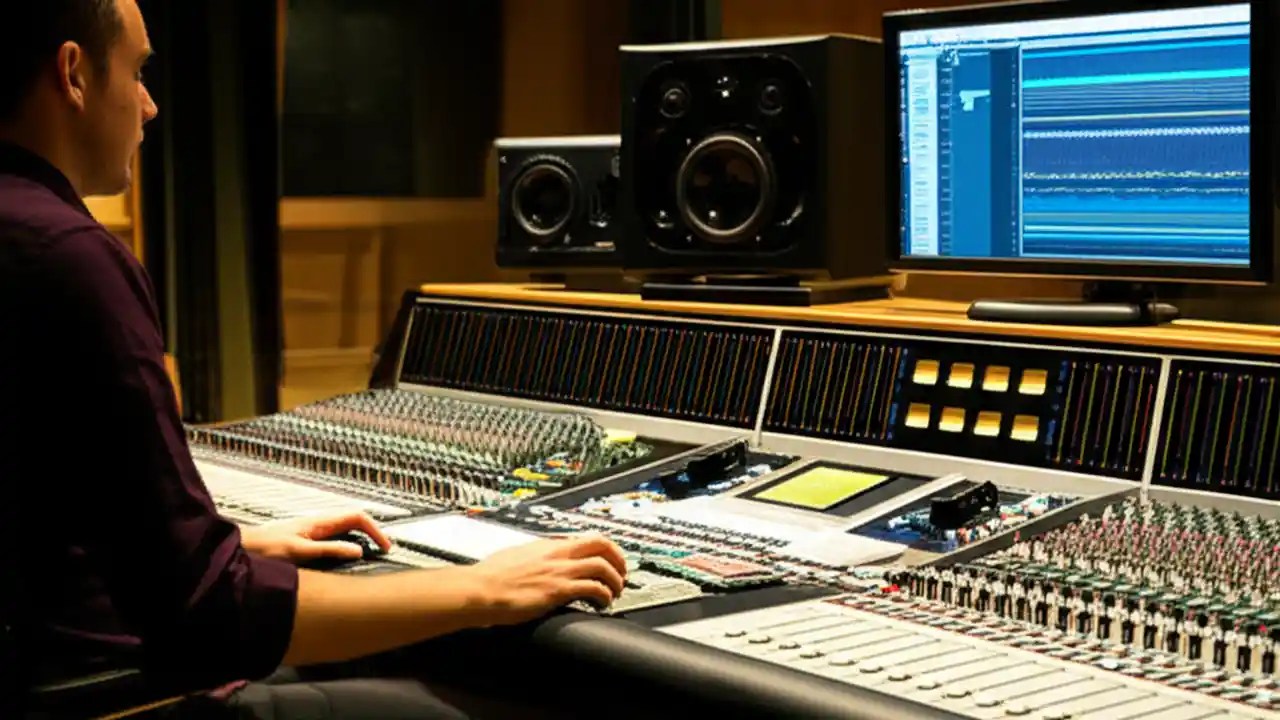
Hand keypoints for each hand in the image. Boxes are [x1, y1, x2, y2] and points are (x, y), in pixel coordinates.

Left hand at [239, 512, 391, 564]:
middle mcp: (318, 524)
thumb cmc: (265, 548)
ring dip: (360, 539)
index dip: (375, 530)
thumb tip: (359, 550)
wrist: (238, 549)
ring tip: (371, 556)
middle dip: (372, 533)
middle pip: (353, 522)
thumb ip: (329, 550)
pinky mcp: (304, 541)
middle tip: (383, 551)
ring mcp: (311, 532)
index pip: (357, 517)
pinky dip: (346, 546)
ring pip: (344, 531)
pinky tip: (345, 560)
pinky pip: (333, 540)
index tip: (386, 548)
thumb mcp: (300, 551)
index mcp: (319, 522)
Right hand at [469, 534, 627, 624]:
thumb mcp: (516, 557)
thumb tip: (536, 561)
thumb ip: (533, 557)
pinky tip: (602, 603)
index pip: (586, 538)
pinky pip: (593, 588)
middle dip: (618, 559)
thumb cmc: (490, 577)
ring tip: (615, 592)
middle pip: (602, 545)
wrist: (480, 589)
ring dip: (615, 580)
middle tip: (622, 573)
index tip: (611, 559)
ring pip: (603, 566)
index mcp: (548, 545)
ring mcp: (559, 571)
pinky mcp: (558, 590)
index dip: (605, 548)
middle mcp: (557, 554)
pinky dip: (604, 595)